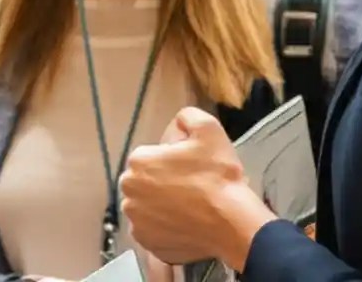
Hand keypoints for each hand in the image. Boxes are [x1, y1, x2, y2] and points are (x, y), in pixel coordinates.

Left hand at [118, 107, 276, 270]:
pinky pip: (153, 231)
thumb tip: (179, 121)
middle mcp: (129, 194)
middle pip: (144, 182)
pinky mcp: (149, 244)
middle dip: (161, 183)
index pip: (149, 156)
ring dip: (161, 206)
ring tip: (188, 206)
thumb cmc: (218, 176)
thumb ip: (188, 117)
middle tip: (190, 187)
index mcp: (138, 163)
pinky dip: (165, 228)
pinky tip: (185, 223)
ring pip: (147, 208)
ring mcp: (137, 222)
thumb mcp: (208, 129)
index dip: (169, 160)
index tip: (189, 167)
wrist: (233, 222)